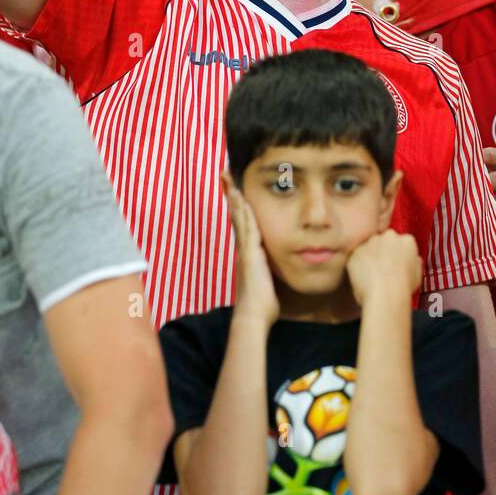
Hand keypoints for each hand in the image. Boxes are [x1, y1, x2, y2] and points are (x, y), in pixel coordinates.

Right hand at [228, 191, 278, 327]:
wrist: (252, 317)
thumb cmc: (261, 306)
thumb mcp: (265, 284)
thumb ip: (266, 275)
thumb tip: (270, 276)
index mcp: (248, 254)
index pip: (242, 225)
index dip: (238, 207)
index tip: (234, 191)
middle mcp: (243, 249)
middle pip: (236, 216)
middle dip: (232, 196)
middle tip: (225, 177)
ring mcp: (245, 250)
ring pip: (240, 218)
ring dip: (235, 199)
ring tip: (230, 181)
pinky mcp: (250, 254)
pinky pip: (248, 227)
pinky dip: (244, 212)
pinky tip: (241, 198)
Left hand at [346, 230, 421, 306]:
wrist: (386, 294)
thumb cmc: (403, 287)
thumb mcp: (418, 273)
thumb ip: (414, 261)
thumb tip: (412, 260)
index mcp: (407, 240)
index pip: (401, 242)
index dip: (397, 254)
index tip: (395, 262)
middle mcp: (389, 236)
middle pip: (384, 241)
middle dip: (382, 251)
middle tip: (383, 268)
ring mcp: (371, 242)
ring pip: (368, 247)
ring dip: (369, 257)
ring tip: (373, 276)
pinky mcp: (356, 251)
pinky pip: (356, 257)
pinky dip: (358, 265)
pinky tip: (364, 278)